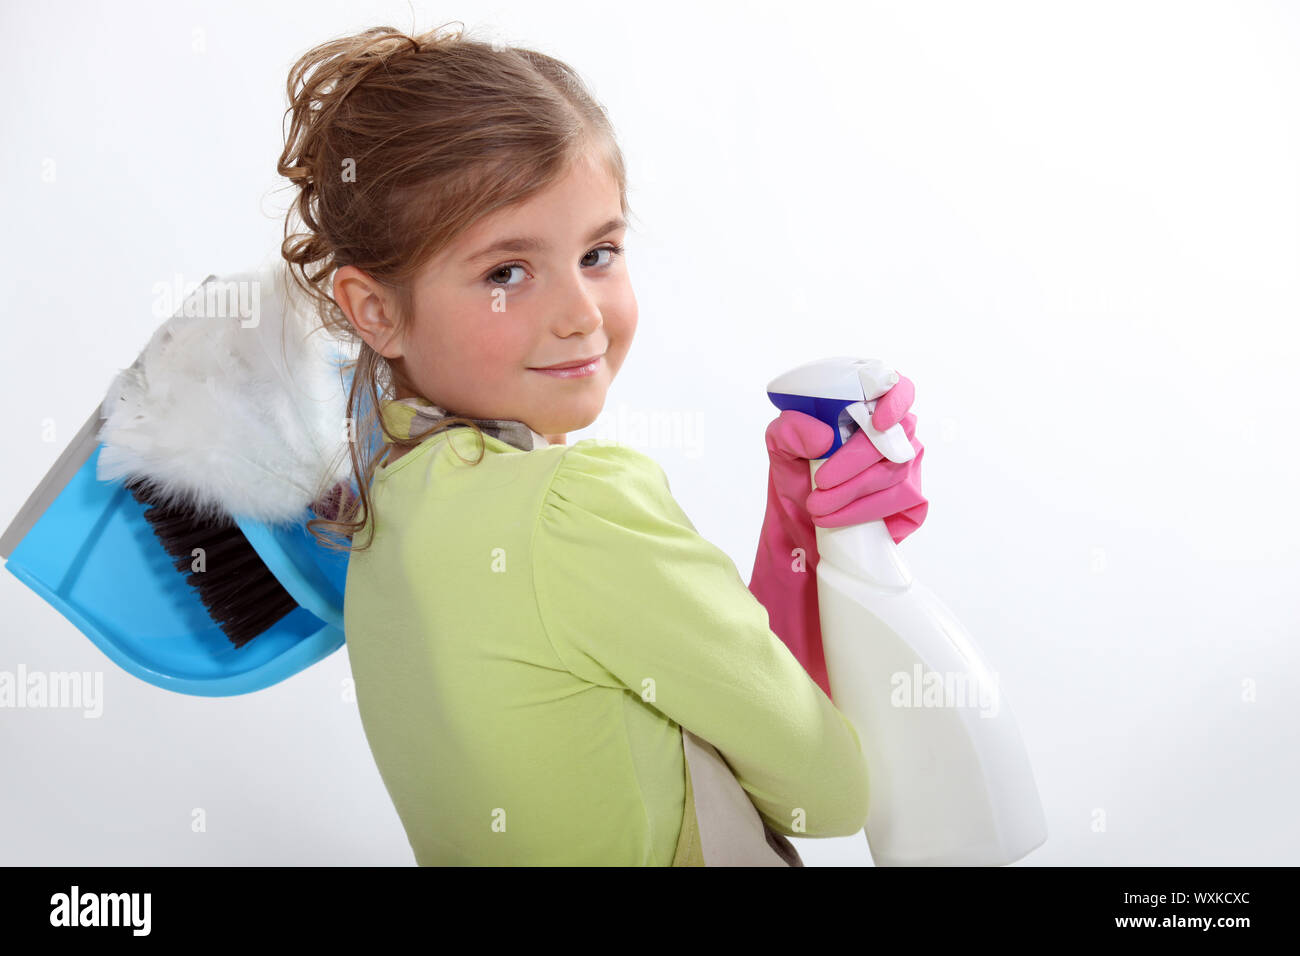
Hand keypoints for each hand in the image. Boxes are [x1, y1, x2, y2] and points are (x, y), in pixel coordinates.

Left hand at [748, 374, 926, 698]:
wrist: (801, 532)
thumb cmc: (796, 481)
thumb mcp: (779, 454)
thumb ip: (788, 434)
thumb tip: (822, 436)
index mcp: (867, 410)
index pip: (899, 388)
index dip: (896, 399)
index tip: (876, 420)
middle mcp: (895, 436)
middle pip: (895, 439)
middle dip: (853, 465)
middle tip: (819, 486)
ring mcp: (908, 470)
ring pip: (896, 476)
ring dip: (854, 494)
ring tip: (818, 508)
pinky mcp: (913, 505)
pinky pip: (904, 506)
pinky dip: (866, 514)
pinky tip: (838, 521)